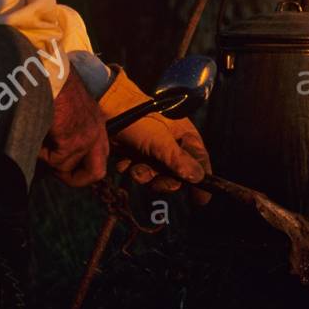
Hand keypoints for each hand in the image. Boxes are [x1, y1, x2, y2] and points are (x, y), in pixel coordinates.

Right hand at [38, 68, 108, 186]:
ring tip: (39, 137)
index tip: (65, 166)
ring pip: (66, 167)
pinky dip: (40, 153)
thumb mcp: (68, 109)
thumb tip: (55, 159)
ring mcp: (86, 138)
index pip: (100, 157)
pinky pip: (54, 161)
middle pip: (96, 173)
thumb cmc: (51, 85)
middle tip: (56, 171)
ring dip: (48, 159)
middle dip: (75, 178)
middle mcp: (97, 131)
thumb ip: (70, 131)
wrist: (46, 73)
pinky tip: (37, 133)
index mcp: (96, 122)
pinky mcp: (71, 141)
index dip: (83, 168)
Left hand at [100, 69, 211, 201]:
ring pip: (154, 174)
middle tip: (156, 184)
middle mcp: (170, 143)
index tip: (201, 200)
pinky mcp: (134, 151)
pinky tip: (123, 161)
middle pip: (176, 174)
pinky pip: (137, 169)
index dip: (201, 181)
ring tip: (134, 167)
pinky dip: (130, 168)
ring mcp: (152, 148)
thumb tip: (199, 178)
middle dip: (164, 181)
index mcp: (184, 136)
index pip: (199, 161)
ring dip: (144, 175)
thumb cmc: (138, 119)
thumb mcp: (160, 141)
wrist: (106, 107)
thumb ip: (179, 160)